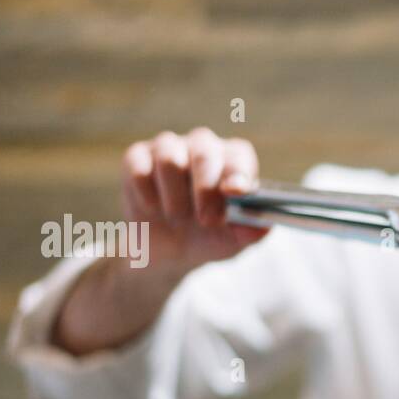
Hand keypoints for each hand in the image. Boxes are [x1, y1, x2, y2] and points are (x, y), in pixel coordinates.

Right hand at [121, 127, 268, 275]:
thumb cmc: (210, 237)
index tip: (235, 191)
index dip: (238, 171)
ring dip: (175, 197)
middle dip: (205, 189)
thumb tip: (262, 228)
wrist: (169, 251)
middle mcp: (203, 147)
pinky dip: (147, 195)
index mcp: (233, 161)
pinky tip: (153, 209)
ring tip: (178, 217)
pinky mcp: (137, 158)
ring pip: (169, 159)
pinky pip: (139, 169)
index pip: (239, 156)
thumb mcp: (234, 241)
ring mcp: (168, 148)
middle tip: (206, 220)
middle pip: (204, 152)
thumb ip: (251, 232)